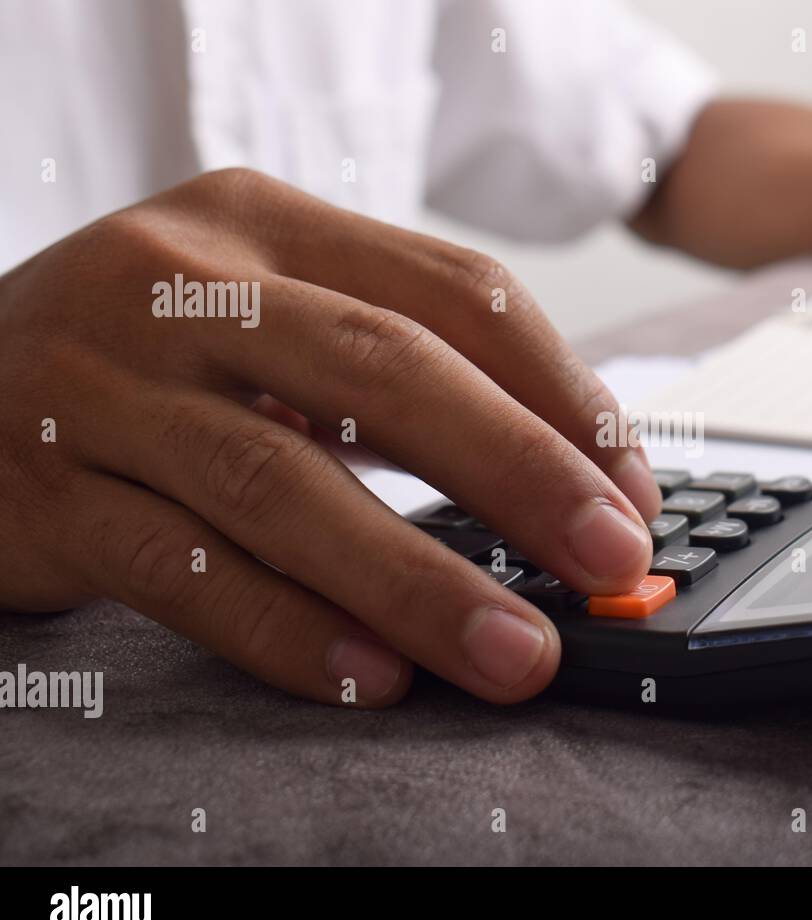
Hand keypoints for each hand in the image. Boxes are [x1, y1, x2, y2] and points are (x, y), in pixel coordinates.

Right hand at [0, 169, 659, 706]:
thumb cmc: (159, 362)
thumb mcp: (274, 321)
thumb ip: (399, 379)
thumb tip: (569, 485)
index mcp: (266, 223)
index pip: (455, 293)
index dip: (561, 394)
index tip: (630, 489)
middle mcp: (179, 281)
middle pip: (383, 370)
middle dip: (517, 472)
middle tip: (610, 560)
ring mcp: (101, 383)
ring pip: (284, 483)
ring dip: (418, 578)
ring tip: (516, 653)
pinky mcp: (43, 491)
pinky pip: (184, 570)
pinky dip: (289, 630)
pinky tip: (375, 680)